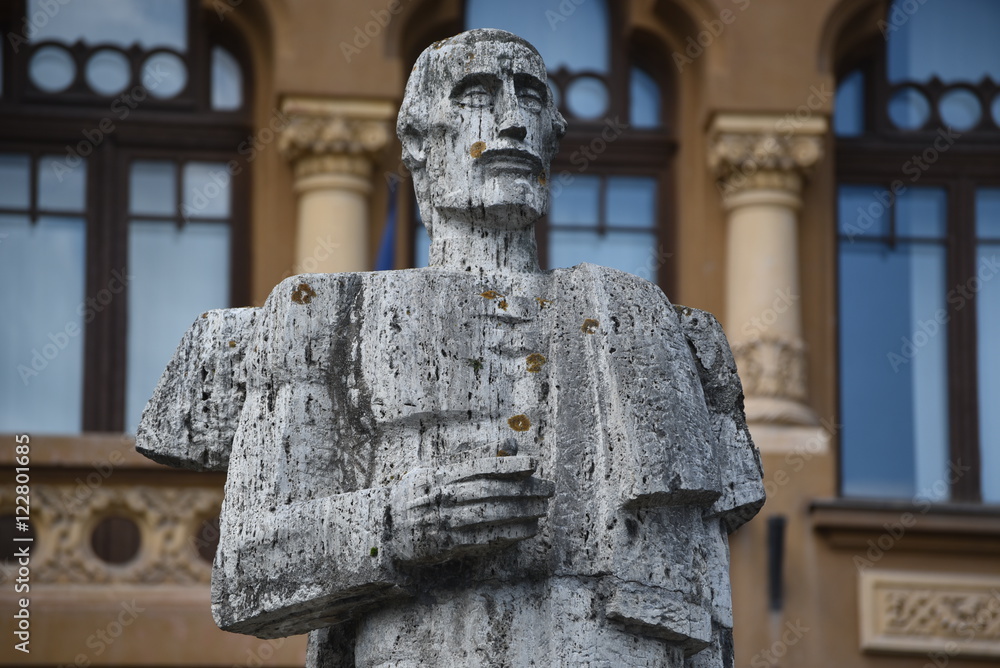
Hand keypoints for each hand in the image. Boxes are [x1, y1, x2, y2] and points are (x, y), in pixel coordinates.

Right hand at [389, 455, 554, 564]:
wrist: (386, 526)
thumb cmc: (420, 490)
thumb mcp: (439, 466)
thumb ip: (474, 454)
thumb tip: (508, 443)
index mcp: (441, 473)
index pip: (479, 466)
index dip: (508, 464)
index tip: (533, 463)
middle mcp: (443, 496)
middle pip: (489, 491)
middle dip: (523, 489)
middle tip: (548, 488)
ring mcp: (444, 522)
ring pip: (489, 516)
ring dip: (521, 513)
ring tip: (543, 508)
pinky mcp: (447, 545)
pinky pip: (483, 539)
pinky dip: (508, 534)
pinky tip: (528, 529)